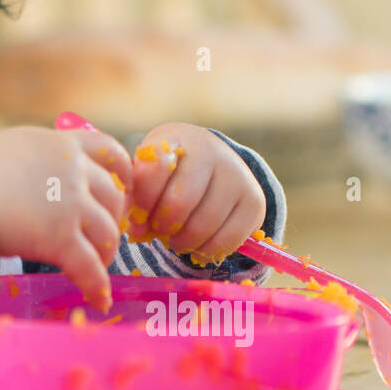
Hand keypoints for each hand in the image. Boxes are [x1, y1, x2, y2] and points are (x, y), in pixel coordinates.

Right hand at [0, 126, 131, 310]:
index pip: (109, 150)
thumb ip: (32, 161)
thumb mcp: (6, 148)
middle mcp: (72, 170)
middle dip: (112, 219)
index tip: (121, 189)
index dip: (122, 174)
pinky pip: (90, 267)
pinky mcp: (60, 238)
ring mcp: (70, 204)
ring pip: (107, 233)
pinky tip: (98, 299)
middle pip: (113, 197)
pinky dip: (97, 286)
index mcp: (59, 143)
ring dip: (105, 254)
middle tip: (102, 238)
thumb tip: (29, 181)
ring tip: (97, 269)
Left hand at [123, 122, 266, 265]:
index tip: (136, 216)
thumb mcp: (148, 174)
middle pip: (180, 202)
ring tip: (175, 239)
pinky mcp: (255, 201)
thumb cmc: (168, 174)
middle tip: (157, 231)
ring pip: (203, 225)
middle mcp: (211, 151)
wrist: (211, 164)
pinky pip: (228, 240)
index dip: (141, 201)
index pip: (155, 169)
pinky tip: (197, 245)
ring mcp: (237, 175)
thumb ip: (135, 197)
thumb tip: (135, 230)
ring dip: (182, 242)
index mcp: (176, 138)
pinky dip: (207, 251)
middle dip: (162, 226)